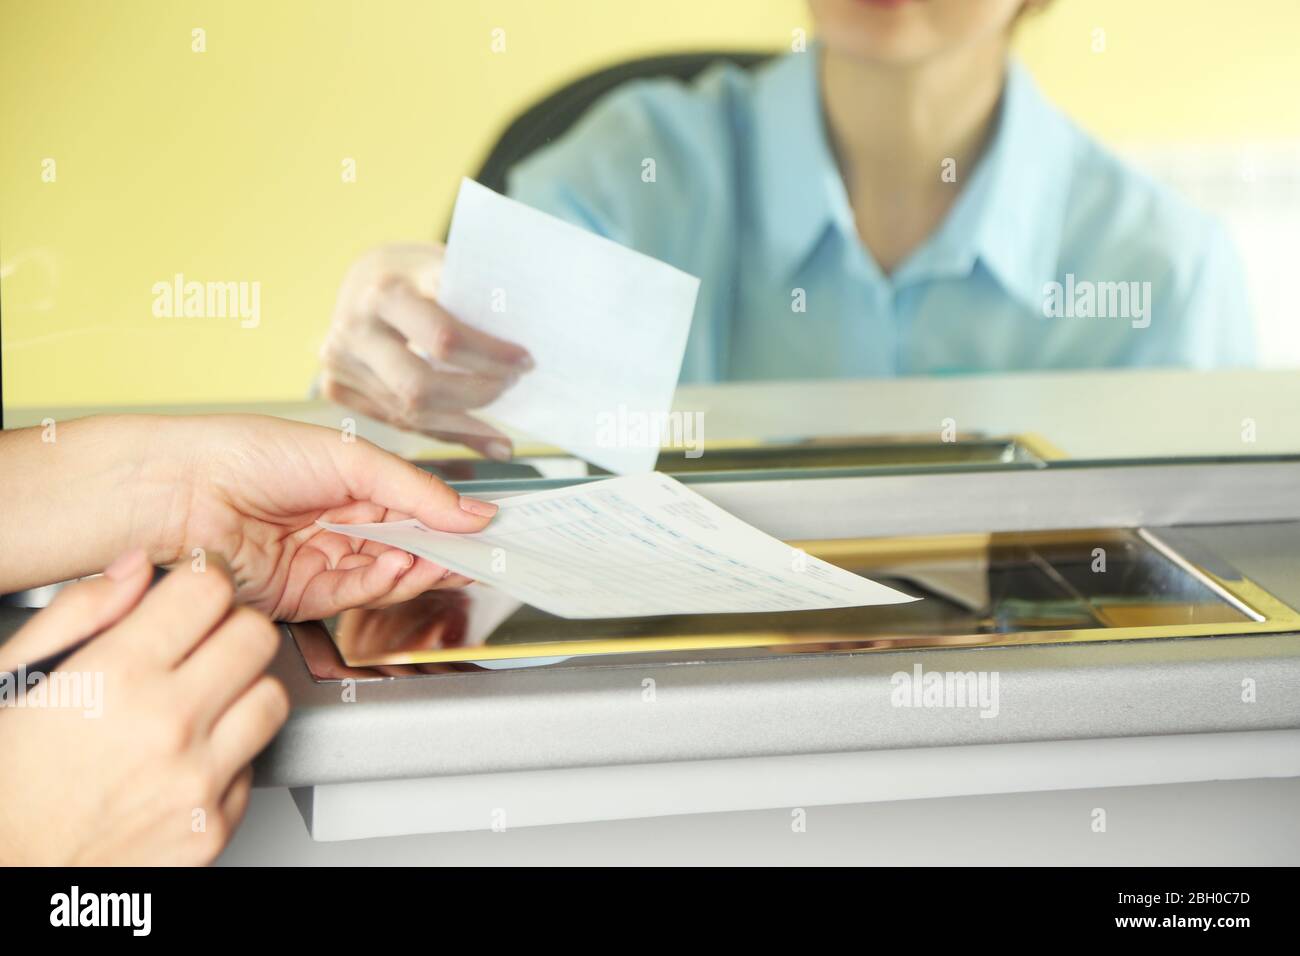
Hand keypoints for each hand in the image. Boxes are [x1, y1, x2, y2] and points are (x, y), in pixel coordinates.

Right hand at [0, 551, 286, 864]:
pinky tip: (184, 757)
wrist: (2, 877)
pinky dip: (229, 755)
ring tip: (198, 700)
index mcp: (114, 680)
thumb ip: (79, 612)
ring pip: (271, 697)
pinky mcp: (213, 827)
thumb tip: (137, 567)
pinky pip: (253, 765)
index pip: (209, 590)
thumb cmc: (1, 785)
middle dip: (230, 628)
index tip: (195, 591)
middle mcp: (166, 728)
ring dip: (242, 690)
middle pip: (256, 635)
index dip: (204, 580)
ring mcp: (196, 782)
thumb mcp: (11, 679)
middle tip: (201, 642)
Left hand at [155, 414, 499, 620]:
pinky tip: (397, 566)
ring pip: (385, 575)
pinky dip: (380, 582)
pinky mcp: (300, 596)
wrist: (180, 490)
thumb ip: (415, 489)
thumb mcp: (349, 458)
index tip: (486, 528)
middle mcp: (337, 525)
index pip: (415, 508)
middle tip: (475, 555)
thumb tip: (472, 511)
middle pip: (406, 547)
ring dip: (415, 569)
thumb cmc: (249, 454)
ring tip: (435, 559)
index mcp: (350, 485)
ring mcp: (320, 561)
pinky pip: (353, 595)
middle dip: (441, 552)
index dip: (450, 520)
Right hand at [320, 241, 533, 459]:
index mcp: (383, 292)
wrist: (363, 279)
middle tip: (511, 385)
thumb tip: (520, 338)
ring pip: (410, 414)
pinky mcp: (337, 388)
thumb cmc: (415, 274)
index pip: (444, 339)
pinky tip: (479, 435)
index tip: (525, 361)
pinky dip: (444, 432)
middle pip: (420, 388)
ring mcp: (340, 363)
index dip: (490, 357)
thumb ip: (473, 299)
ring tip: (500, 420)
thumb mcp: (442, 266)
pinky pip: (398, 423)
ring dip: (465, 421)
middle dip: (477, 393)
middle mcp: (354, 330)